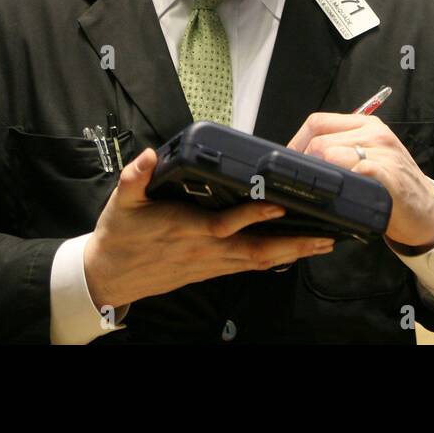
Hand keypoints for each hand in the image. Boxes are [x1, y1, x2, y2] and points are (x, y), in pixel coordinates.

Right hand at [83, 148, 335, 310]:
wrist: (108, 277)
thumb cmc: (119, 236)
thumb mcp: (121, 202)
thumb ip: (135, 178)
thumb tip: (148, 155)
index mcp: (184, 230)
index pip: (225, 224)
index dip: (252, 216)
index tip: (278, 204)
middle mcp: (203, 250)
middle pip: (255, 251)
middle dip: (292, 245)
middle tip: (325, 236)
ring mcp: (209, 264)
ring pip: (257, 262)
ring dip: (291, 254)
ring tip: (322, 244)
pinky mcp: (210, 270)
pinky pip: (249, 267)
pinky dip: (274, 261)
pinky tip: (293, 254)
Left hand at [288, 113, 433, 249]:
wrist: (425, 210)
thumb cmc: (391, 185)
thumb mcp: (367, 156)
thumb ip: (339, 148)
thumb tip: (298, 156)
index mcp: (366, 124)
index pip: (318, 121)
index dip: (296, 142)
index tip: (289, 162)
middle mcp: (375, 133)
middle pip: (320, 141)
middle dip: (305, 165)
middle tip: (303, 184)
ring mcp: (384, 153)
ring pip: (332, 155)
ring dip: (321, 177)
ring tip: (320, 192)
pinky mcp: (390, 175)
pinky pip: (357, 171)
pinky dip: (343, 184)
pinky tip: (342, 195)